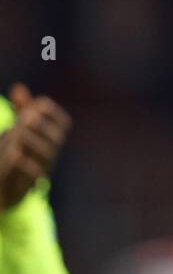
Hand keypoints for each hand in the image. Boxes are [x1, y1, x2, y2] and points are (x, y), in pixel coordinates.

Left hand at [0, 83, 71, 209]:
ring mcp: (43, 168)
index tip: (33, 106)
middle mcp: (53, 153)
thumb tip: (18, 88)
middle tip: (23, 118)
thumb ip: (20, 109)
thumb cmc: (16, 150)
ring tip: (14, 135)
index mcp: (53, 139)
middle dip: (40, 126)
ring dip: (29, 141)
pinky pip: (33, 172)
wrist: (8, 184)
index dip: (50, 112)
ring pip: (45, 153)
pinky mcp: (30, 182)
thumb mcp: (18, 127)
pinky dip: (23, 161)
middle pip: (55, 137)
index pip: (63, 123)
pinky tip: (13, 152)